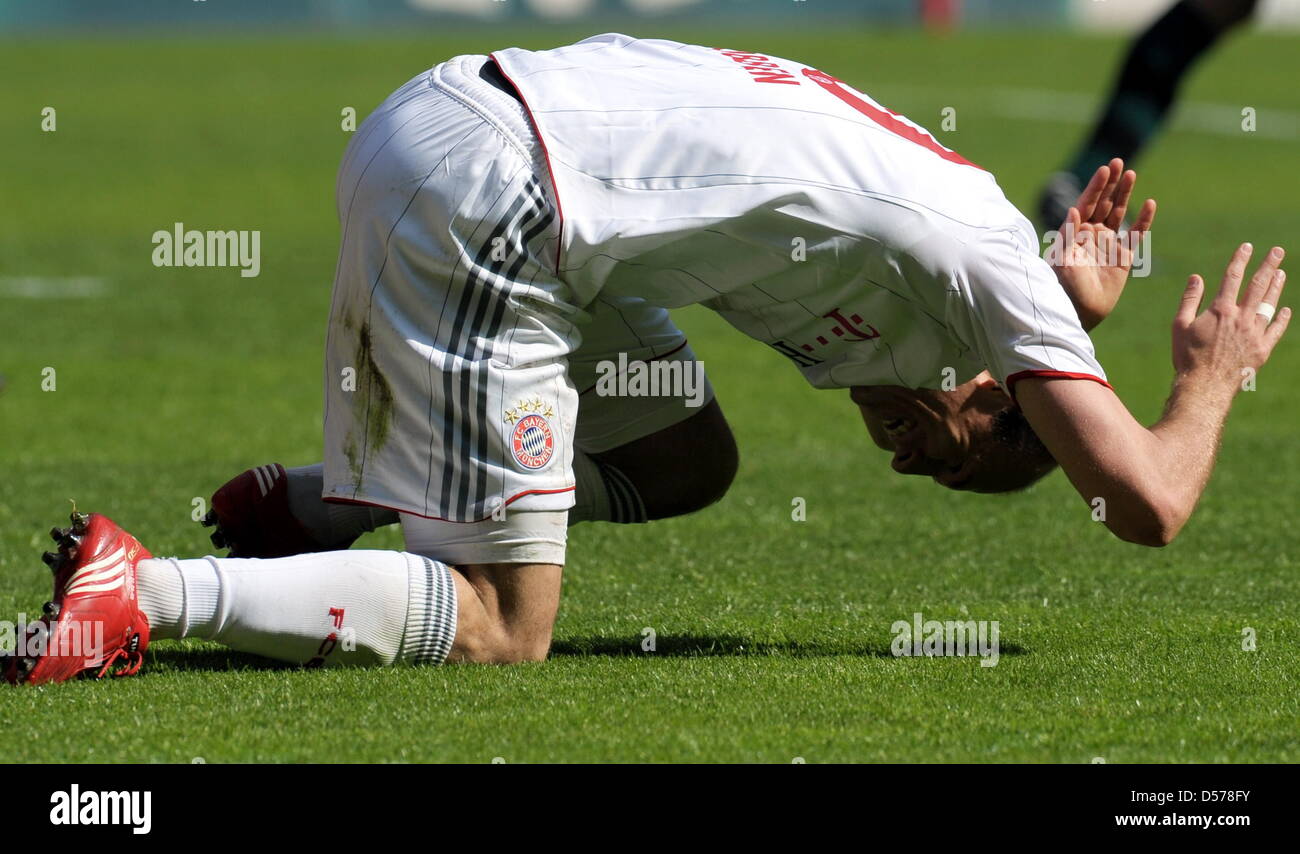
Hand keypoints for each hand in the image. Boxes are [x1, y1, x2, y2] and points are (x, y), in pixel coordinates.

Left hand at [1050, 158, 1156, 329]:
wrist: (1079, 311)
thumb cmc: (1064, 287)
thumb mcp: (1062, 260)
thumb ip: (1068, 235)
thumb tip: (1073, 209)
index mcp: (1073, 233)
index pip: (1086, 203)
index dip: (1096, 186)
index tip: (1105, 169)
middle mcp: (1089, 235)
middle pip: (1102, 203)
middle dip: (1110, 183)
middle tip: (1118, 162)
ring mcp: (1107, 244)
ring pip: (1118, 213)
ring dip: (1124, 195)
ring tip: (1131, 174)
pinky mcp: (1122, 257)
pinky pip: (1135, 235)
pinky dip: (1143, 220)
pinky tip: (1149, 203)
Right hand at [1172, 243, 1290, 382]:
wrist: (1204, 385)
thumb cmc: (1187, 356)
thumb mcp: (1180, 326)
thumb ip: (1190, 300)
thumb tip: (1196, 277)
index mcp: (1221, 310)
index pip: (1233, 277)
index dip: (1240, 260)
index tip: (1248, 246)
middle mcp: (1241, 318)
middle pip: (1258, 286)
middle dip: (1269, 266)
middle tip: (1278, 251)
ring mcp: (1254, 333)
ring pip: (1269, 305)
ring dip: (1276, 287)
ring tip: (1281, 274)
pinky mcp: (1262, 349)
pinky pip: (1276, 330)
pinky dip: (1282, 319)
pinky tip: (1286, 310)